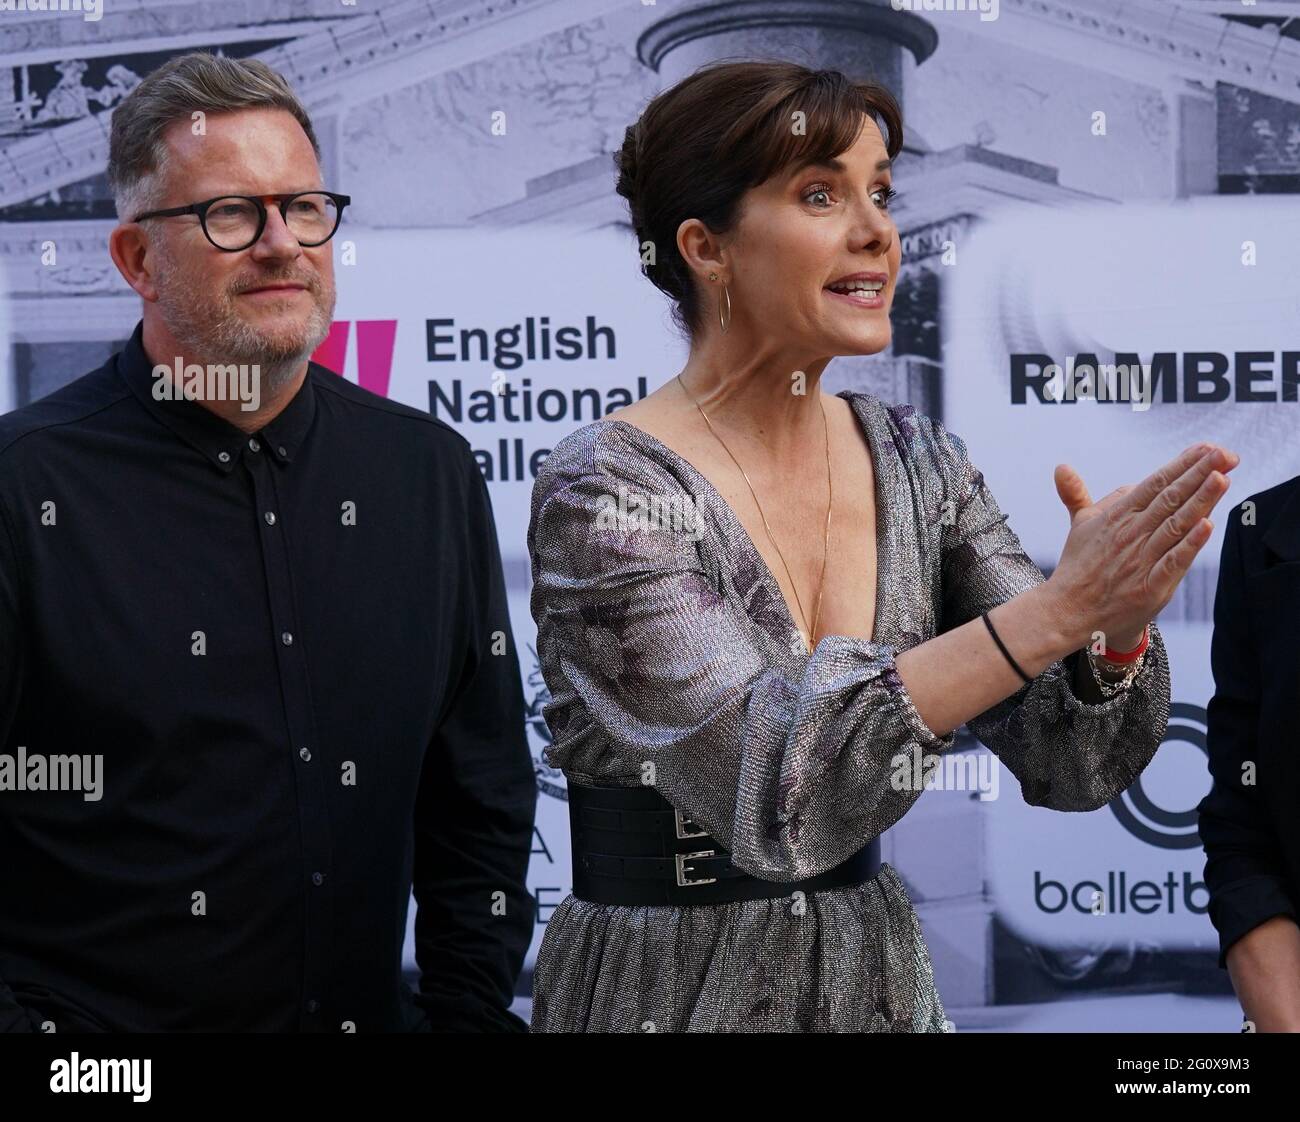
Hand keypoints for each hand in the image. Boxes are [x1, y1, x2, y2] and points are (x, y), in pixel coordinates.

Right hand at [1044, 442, 1239, 649]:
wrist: (1066, 612)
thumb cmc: (1079, 568)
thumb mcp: (1079, 526)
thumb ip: (1076, 495)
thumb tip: (1062, 468)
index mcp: (1117, 516)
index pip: (1155, 484)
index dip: (1183, 464)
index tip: (1208, 448)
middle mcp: (1130, 534)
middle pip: (1170, 498)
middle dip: (1200, 473)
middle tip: (1226, 453)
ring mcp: (1141, 560)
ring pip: (1176, 525)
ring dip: (1201, 500)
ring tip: (1223, 478)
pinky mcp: (1149, 587)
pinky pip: (1173, 562)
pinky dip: (1190, 544)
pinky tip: (1207, 526)